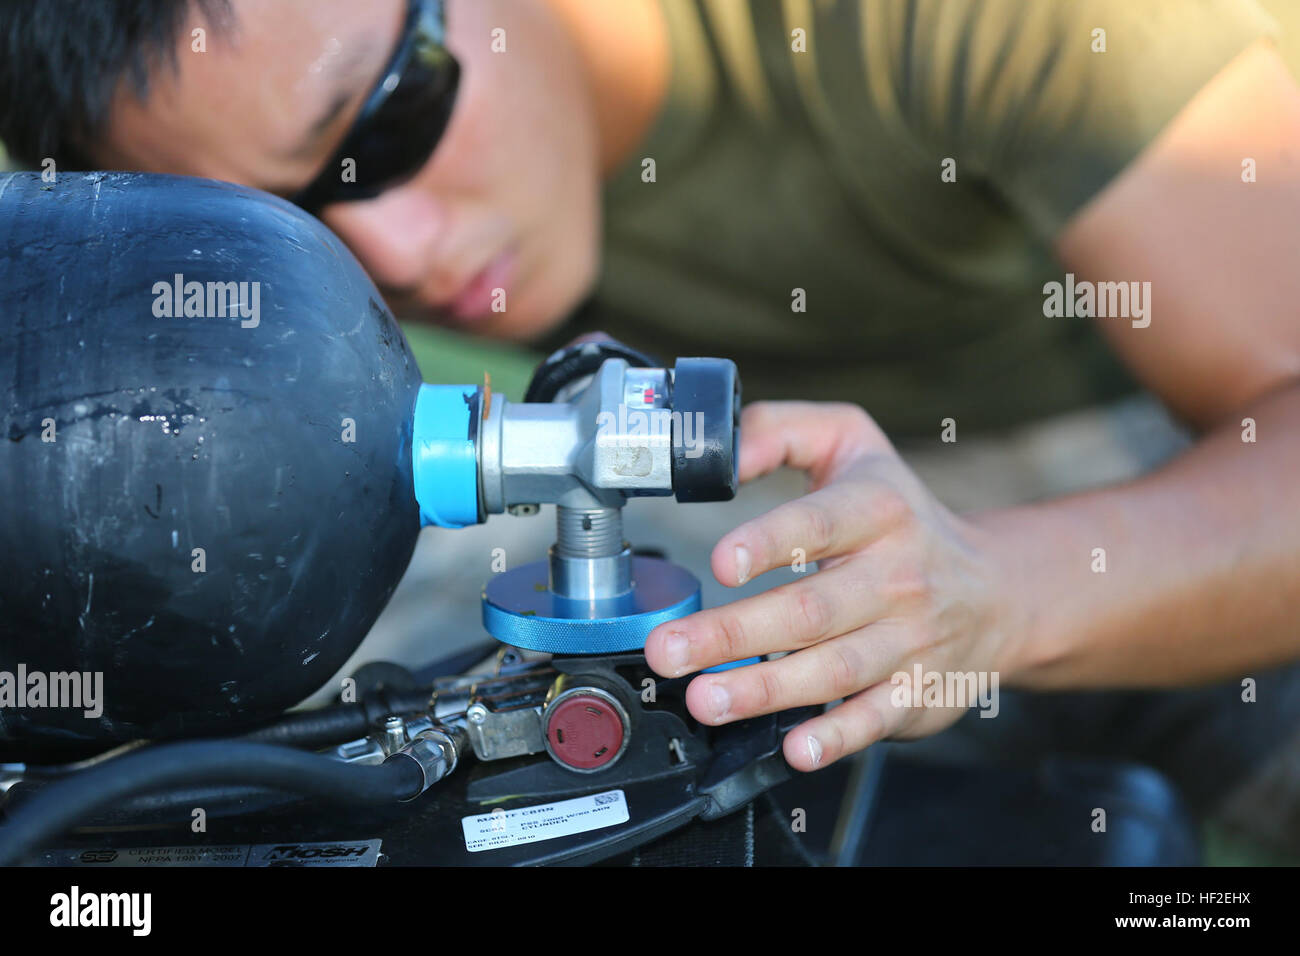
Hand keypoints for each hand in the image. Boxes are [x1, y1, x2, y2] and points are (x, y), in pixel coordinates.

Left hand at [644, 401, 1017, 770]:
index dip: (769, 542)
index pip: (819, 523)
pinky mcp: (916, 692)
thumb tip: (717, 455)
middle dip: (732, 633)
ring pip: (833, 668)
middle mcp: (897, 575)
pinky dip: (836, 737)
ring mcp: (909, 639)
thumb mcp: (849, 443)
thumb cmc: (900, 514)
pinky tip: (795, 748)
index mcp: (877, 509)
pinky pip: (874, 718)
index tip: (720, 562)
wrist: (997, 590)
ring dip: (764, 689)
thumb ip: (777, 430)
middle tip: (672, 650)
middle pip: (809, 609)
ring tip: (706, 699)